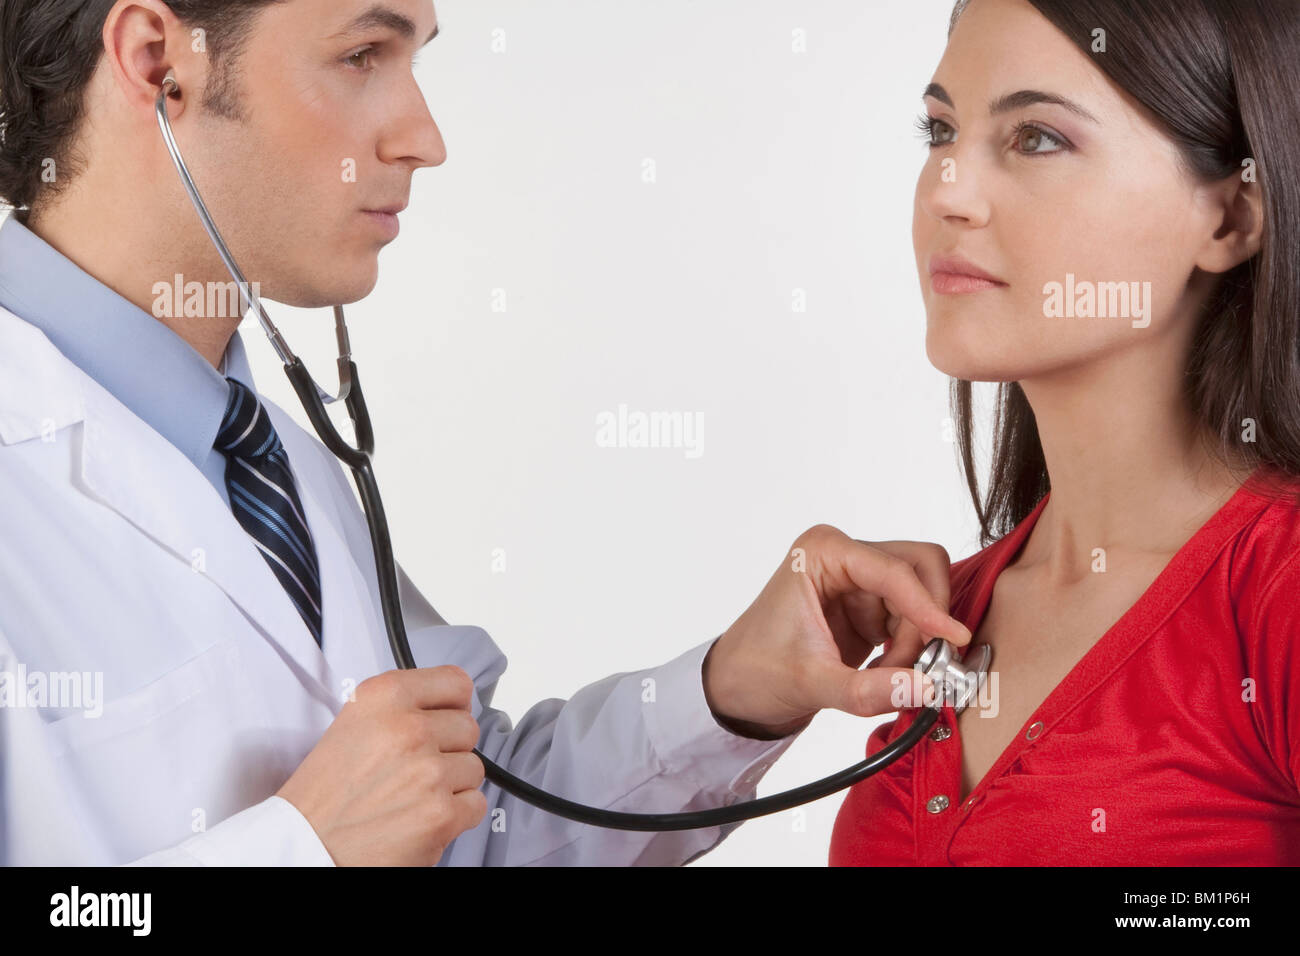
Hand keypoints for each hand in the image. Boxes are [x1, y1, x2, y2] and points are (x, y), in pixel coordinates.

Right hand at [276, 666, 486, 865]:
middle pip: (468, 728)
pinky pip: (476, 805)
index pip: (456, 683)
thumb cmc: (324, 792)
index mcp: (385, 696)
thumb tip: (450, 708)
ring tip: (413, 796)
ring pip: (474, 768)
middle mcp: (409, 728)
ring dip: (452, 785)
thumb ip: (402, 708)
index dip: (454, 705)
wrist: (304, 845)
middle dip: (449, 749)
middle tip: (416, 769)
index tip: (446, 718)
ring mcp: (429, 772)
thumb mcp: (354, 722)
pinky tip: (422, 817)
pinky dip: (456, 816)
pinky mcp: (441, 814)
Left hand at [703, 524, 971, 736]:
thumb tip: (925, 688)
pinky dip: (913, 647)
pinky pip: (914, 618)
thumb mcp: (812, 683)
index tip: (952, 638)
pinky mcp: (869, 606)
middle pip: (920, 567)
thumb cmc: (756, 670)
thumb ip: (869, 690)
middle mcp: (844, 556)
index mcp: (821, 553)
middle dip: (927, 617)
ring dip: (920, 638)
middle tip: (923, 662)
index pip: (893, 570)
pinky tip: (889, 672)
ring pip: (922, 595)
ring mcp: (859, 579)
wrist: (737, 688)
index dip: (928, 606)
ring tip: (891, 675)